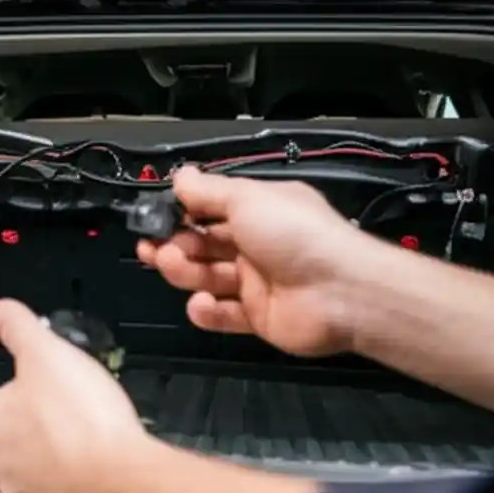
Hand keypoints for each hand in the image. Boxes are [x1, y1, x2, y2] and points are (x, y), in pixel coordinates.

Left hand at [0, 298, 149, 492]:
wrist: (121, 482)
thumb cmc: (78, 414)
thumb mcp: (45, 351)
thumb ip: (18, 328)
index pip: (6, 401)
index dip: (37, 388)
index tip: (62, 384)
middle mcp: (4, 474)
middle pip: (28, 436)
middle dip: (54, 423)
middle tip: (86, 408)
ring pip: (53, 467)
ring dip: (73, 453)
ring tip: (103, 435)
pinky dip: (92, 480)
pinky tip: (112, 463)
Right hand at [137, 166, 369, 356]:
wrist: (341, 292)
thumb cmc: (293, 234)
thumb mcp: (247, 199)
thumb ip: (208, 191)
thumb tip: (179, 175)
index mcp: (258, 210)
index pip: (210, 209)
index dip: (181, 213)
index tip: (152, 217)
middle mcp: (256, 244)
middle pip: (203, 245)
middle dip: (173, 244)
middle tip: (151, 247)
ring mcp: (256, 282)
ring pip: (208, 277)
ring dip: (184, 272)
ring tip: (172, 266)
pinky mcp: (257, 317)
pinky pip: (223, 314)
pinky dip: (207, 311)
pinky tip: (201, 303)